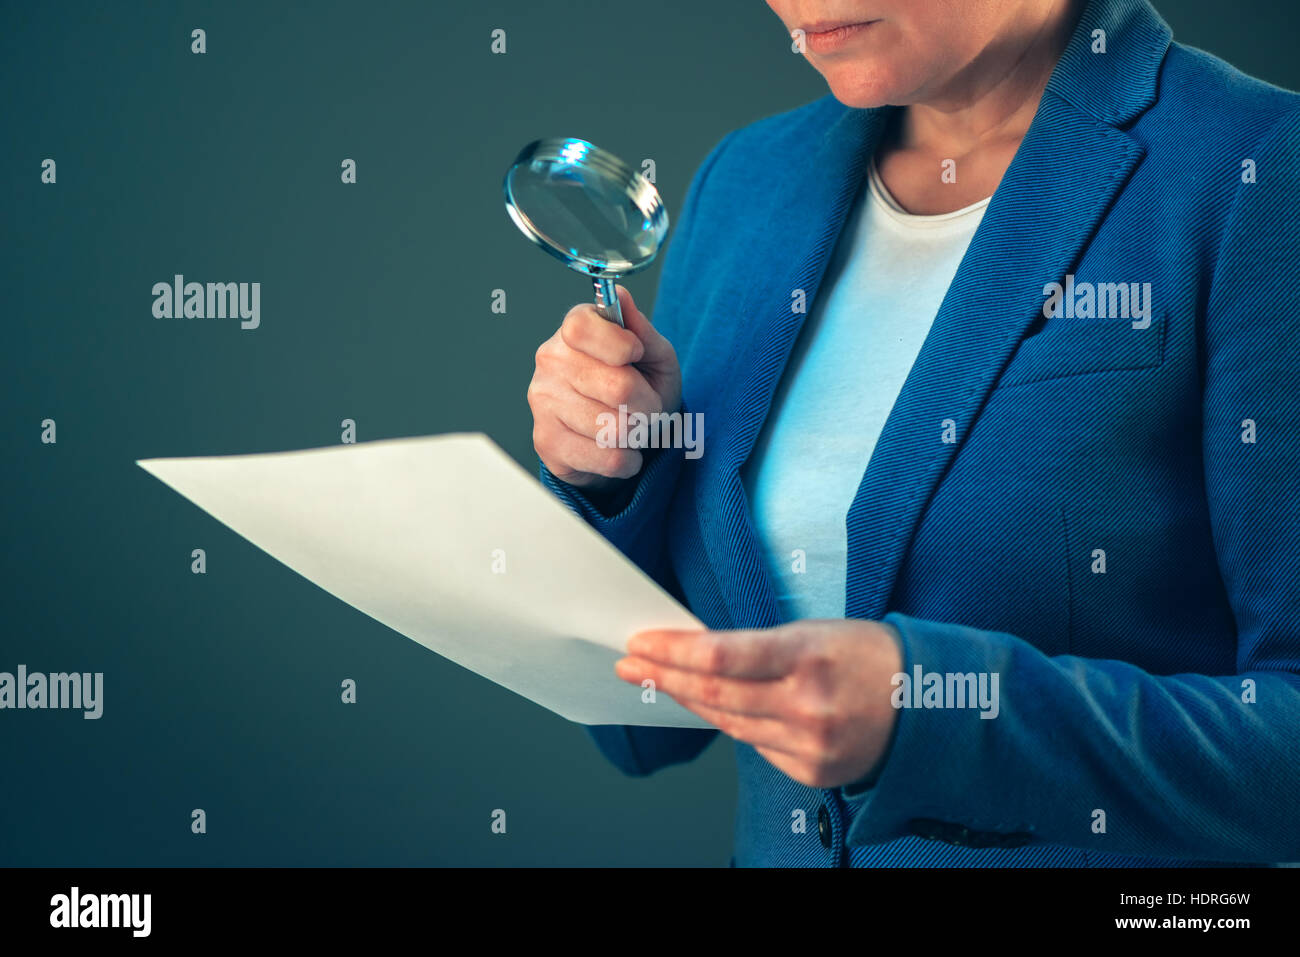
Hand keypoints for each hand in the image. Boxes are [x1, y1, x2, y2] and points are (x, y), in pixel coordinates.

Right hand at [528, 285, 681, 490]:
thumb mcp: (655, 355)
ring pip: (614, 428)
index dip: (623, 347)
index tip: (635, 356)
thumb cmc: (639, 386)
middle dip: (648, 404)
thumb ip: (642, 330)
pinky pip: (607, 458)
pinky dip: (627, 460)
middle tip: (647, 405)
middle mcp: (550, 361)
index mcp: (574, 328)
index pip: (584, 329)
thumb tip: (619, 297)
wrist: (623, 436)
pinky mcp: (546, 442)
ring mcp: (543, 402)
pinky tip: (620, 450)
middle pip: (618, 387)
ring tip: (631, 427)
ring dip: (638, 434)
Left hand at [616, 619, 903, 788]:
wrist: (931, 704)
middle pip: (715, 695)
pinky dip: (735, 724)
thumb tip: (696, 653)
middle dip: (664, 677)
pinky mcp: (813, 771)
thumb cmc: (869, 656)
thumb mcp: (816, 631)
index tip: (641, 642)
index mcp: (809, 655)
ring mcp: (811, 745)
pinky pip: (756, 746)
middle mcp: (808, 705)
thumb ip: (758, 646)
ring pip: (729, 723)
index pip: (721, 656)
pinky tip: (717, 707)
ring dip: (690, 702)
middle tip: (631, 664)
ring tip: (661, 682)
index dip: (672, 652)